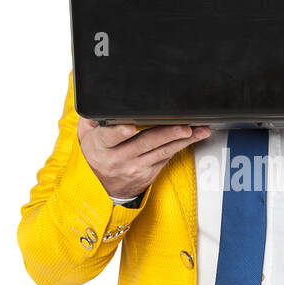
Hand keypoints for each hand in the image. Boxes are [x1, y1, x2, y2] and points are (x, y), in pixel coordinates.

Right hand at [77, 120, 210, 200]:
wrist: (103, 187)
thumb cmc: (97, 154)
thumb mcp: (86, 135)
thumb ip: (94, 117)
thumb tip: (103, 97)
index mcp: (101, 146)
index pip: (109, 137)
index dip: (119, 132)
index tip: (129, 127)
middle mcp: (119, 158)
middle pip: (145, 143)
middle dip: (166, 134)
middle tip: (183, 127)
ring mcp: (136, 167)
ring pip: (162, 151)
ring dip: (182, 140)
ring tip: (197, 130)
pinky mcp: (150, 172)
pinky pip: (168, 157)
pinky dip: (182, 146)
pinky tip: (194, 137)